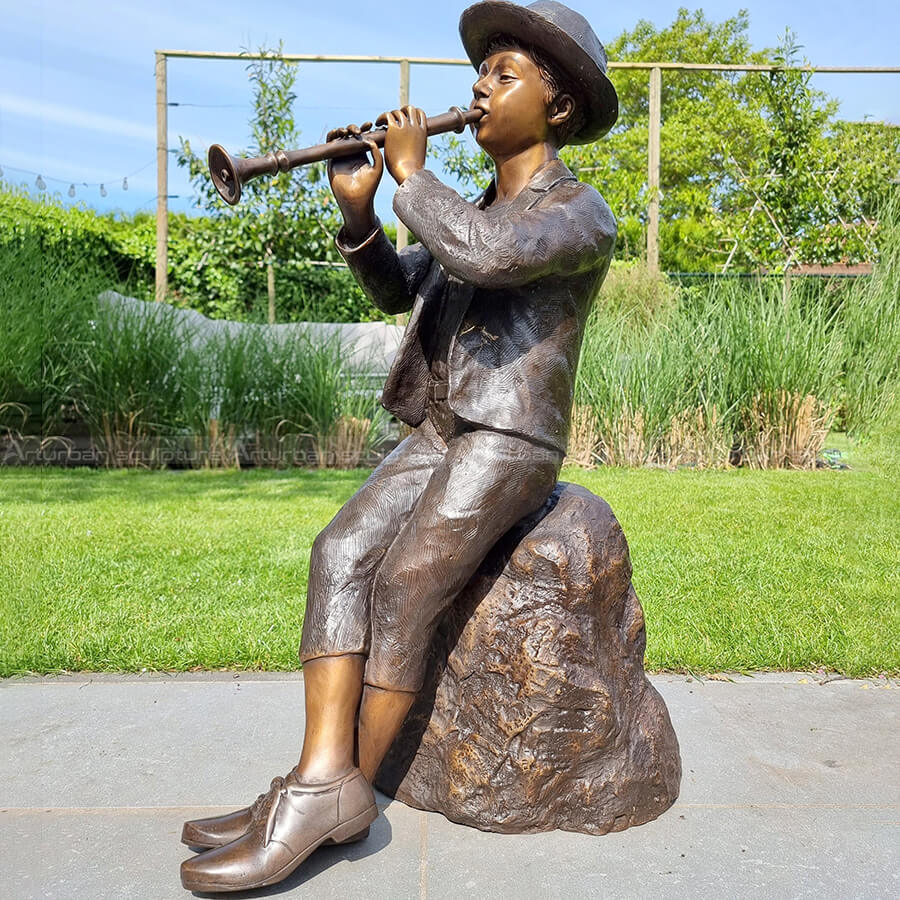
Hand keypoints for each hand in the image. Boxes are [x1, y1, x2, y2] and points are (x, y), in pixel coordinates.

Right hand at [326, 122, 382, 242]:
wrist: (356, 200)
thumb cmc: (369, 187)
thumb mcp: (377, 168)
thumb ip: (377, 154)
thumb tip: (372, 140)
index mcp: (362, 155)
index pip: (362, 138)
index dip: (365, 130)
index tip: (370, 125)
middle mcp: (350, 154)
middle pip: (350, 135)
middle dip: (354, 129)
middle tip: (359, 130)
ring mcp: (340, 156)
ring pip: (339, 138)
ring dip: (342, 130)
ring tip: (348, 131)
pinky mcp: (331, 160)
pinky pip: (329, 144)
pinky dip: (332, 136)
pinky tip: (338, 133)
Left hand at [376, 106, 426, 184]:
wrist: (409, 172)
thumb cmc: (413, 171)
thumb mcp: (418, 157)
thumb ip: (416, 150)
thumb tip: (415, 156)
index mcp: (423, 133)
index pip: (420, 114)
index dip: (413, 113)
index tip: (406, 119)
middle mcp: (415, 127)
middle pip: (410, 109)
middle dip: (402, 111)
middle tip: (394, 117)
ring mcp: (405, 127)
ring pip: (397, 112)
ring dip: (390, 115)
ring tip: (383, 122)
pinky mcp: (394, 130)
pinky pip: (387, 116)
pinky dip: (381, 118)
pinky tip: (377, 124)